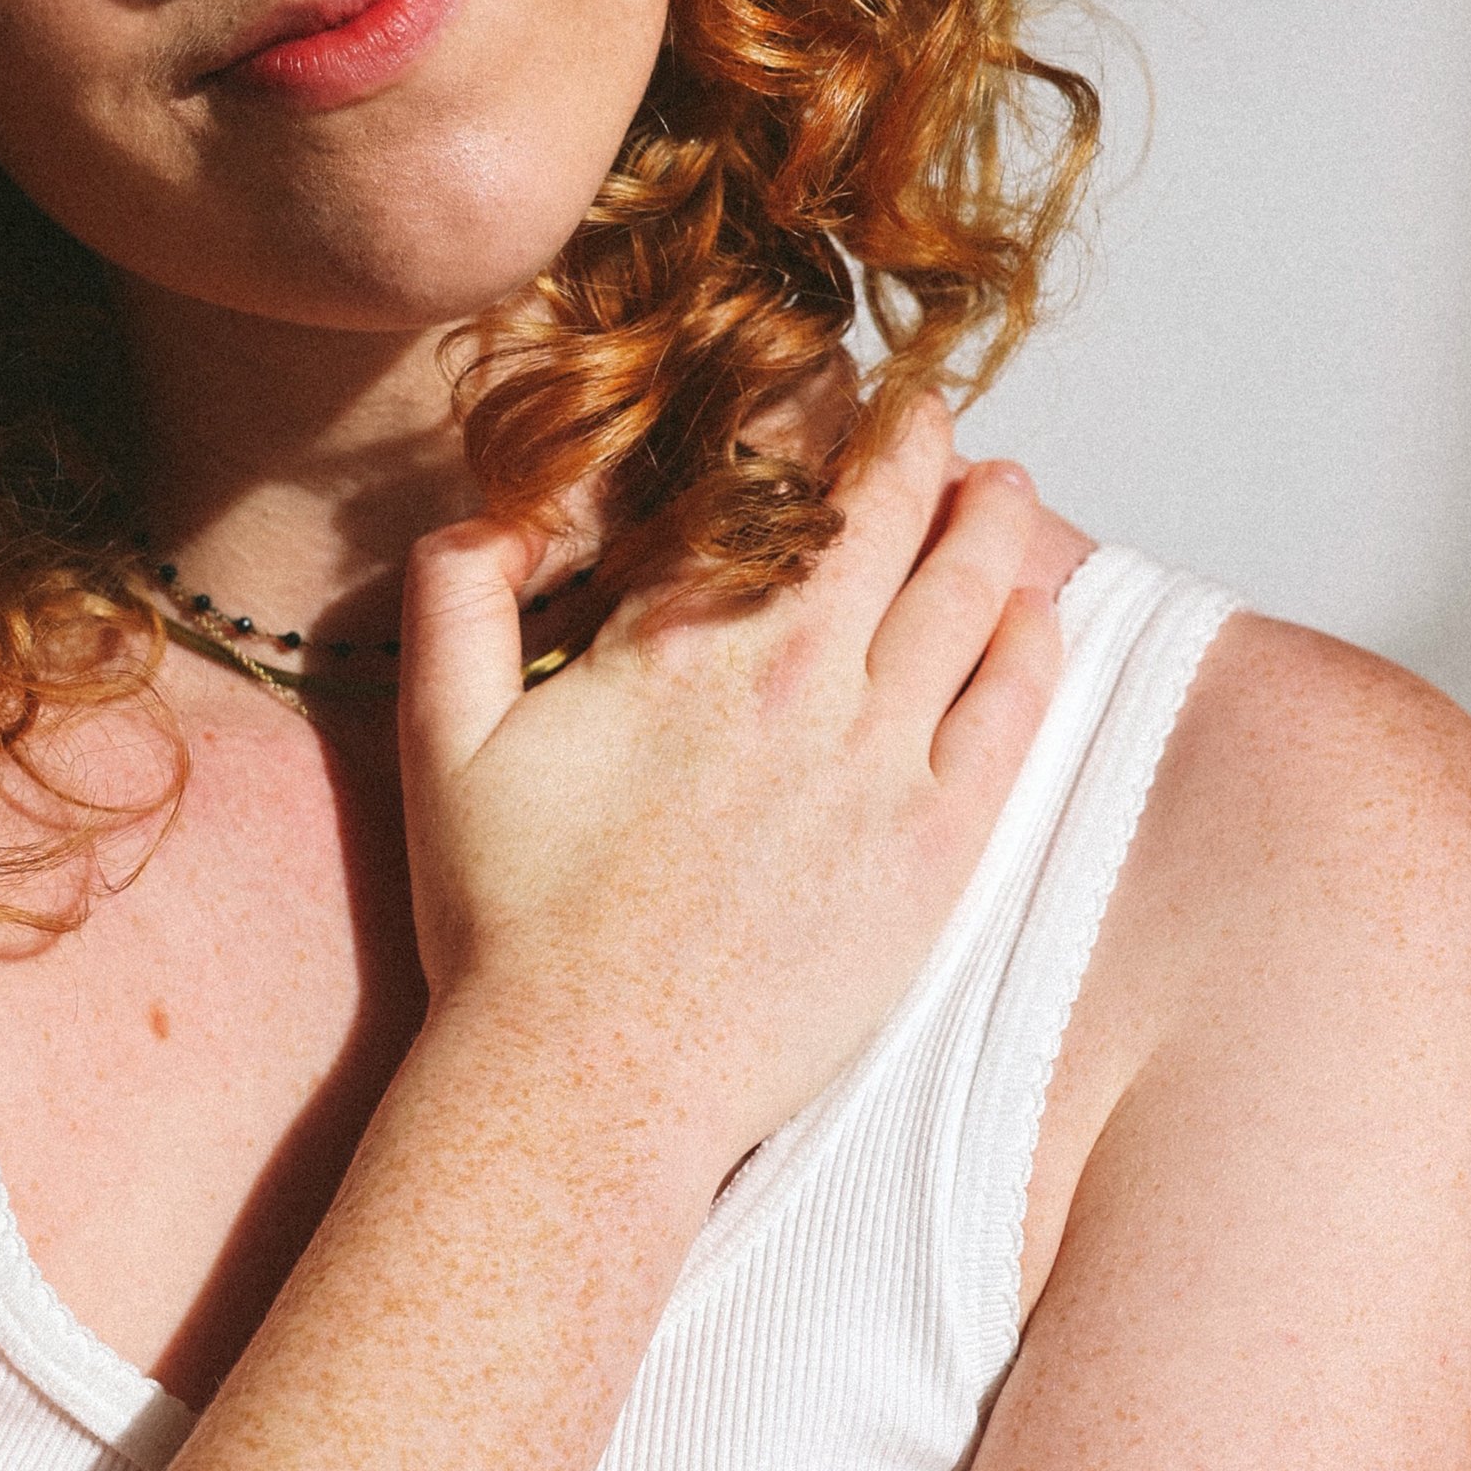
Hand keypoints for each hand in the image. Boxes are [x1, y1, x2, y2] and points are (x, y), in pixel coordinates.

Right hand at [396, 399, 1060, 1182]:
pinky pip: (1010, 711)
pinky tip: (1031, 609)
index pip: (768, 480)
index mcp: (679, 638)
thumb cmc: (505, 922)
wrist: (590, 1082)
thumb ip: (454, 594)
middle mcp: (793, 678)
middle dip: (915, 443)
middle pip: (886, 515)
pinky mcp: (933, 849)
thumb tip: (493, 506)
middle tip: (930, 410)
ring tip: (1004, 483)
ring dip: (991, 518)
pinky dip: (1028, 639)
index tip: (830, 388)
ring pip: (964, 593)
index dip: (808, 417)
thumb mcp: (438, 737)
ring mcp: (876, 762)